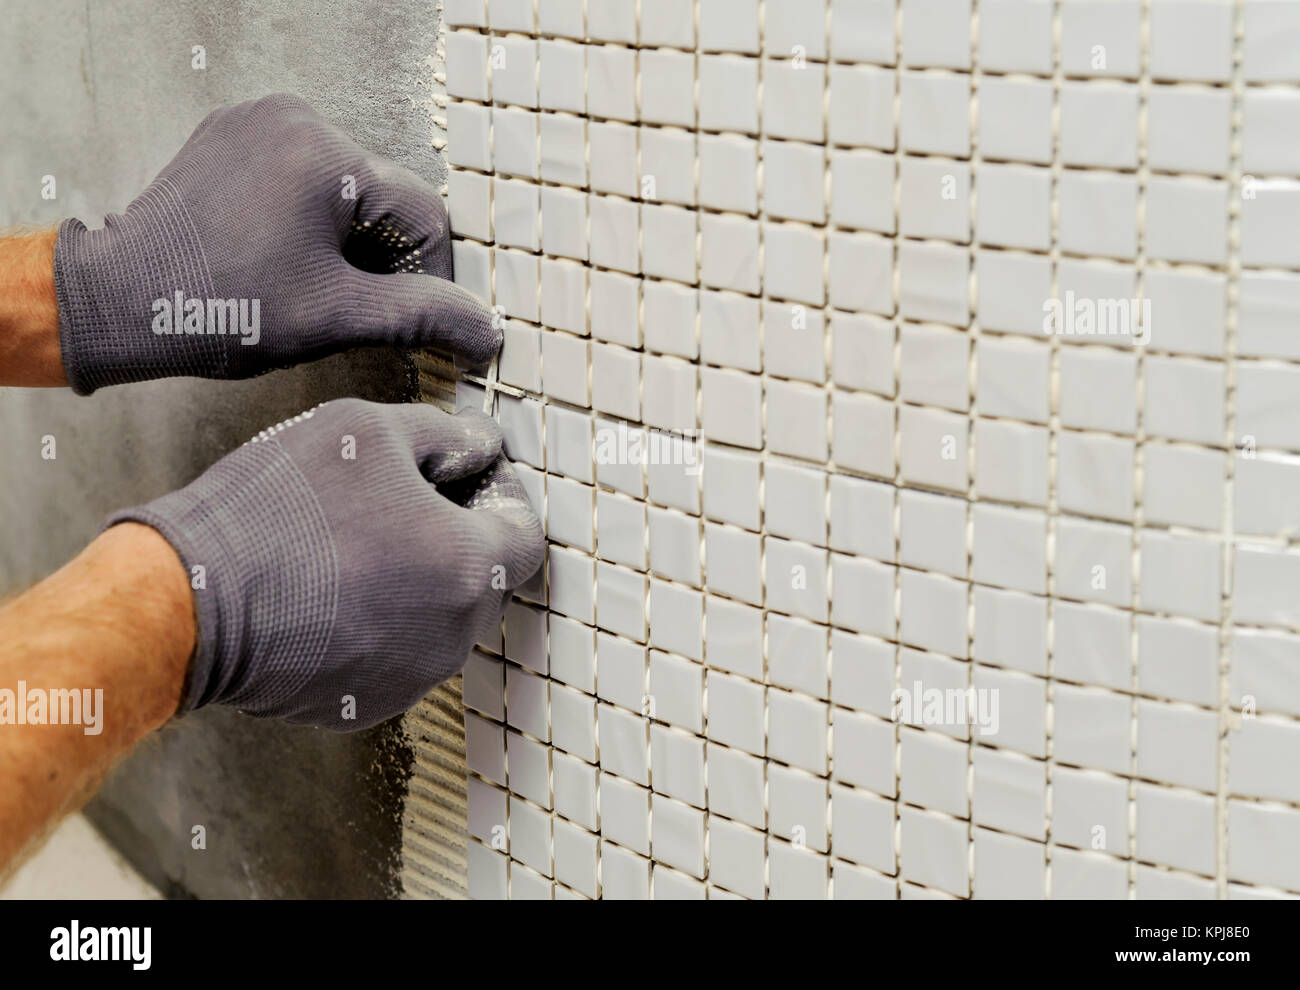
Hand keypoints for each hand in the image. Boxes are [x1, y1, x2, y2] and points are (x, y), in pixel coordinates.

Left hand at [54, 94, 496, 393]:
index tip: (413, 319)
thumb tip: (489, 332)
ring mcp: (262, 119)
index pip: (424, 215)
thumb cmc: (226, 310)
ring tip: (313, 282)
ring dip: (349, 235)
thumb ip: (422, 318)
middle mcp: (299, 120)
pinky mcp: (234, 131)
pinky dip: (310, 213)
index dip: (431, 276)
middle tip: (352, 306)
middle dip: (383, 254)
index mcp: (330, 157)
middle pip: (385, 195)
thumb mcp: (338, 319)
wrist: (121, 299)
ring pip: (348, 184)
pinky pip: (302, 171)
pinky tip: (284, 254)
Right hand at [107, 399, 543, 730]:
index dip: (501, 495)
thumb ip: (445, 434)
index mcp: (472, 568)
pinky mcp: (362, 707)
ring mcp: (410, 680)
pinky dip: (373, 623)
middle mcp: (455, 636)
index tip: (462, 474)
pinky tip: (325, 589)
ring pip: (437, 619)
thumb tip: (480, 445)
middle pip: (484, 579)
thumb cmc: (281, 507)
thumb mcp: (368, 428)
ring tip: (349, 542)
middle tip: (395, 499)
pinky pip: (390, 654)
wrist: (190, 601)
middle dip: (455, 536)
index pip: (527, 535)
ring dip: (413, 581)